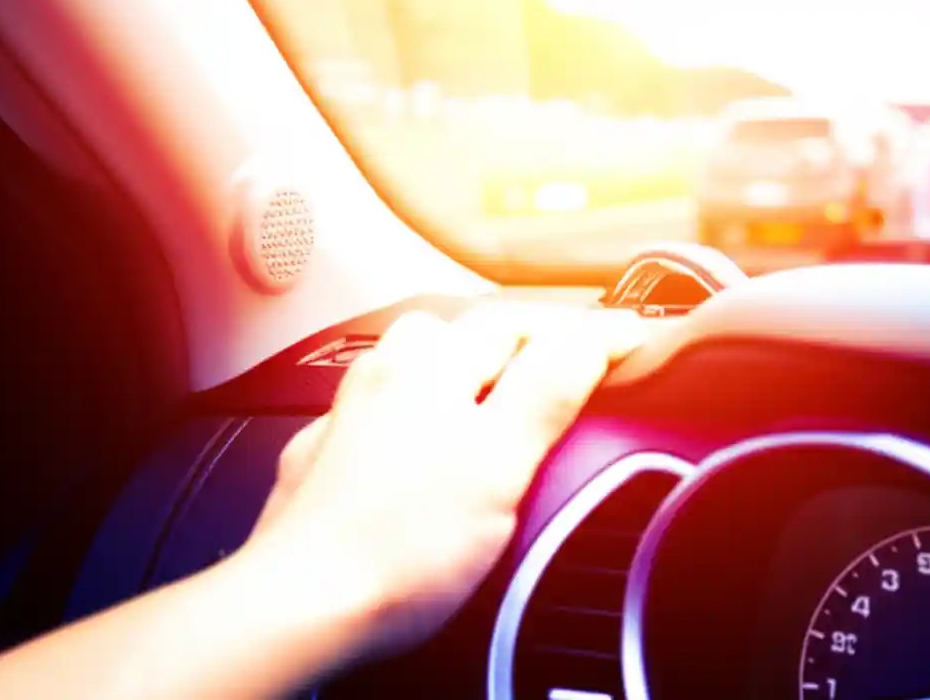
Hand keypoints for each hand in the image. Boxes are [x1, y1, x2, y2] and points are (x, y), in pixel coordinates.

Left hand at [245, 305, 643, 657]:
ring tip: (490, 383)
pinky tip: (414, 438)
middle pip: (462, 329)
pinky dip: (405, 408)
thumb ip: (547, 390)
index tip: (628, 340)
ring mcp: (346, 418)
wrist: (301, 604)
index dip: (584, 330)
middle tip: (567, 356)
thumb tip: (597, 333)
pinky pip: (370, 410)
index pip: (525, 324)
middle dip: (519, 334)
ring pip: (407, 362)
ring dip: (453, 359)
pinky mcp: (320, 461)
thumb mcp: (498, 463)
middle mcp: (384, 380)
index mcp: (432, 369)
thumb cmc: (395, 547)